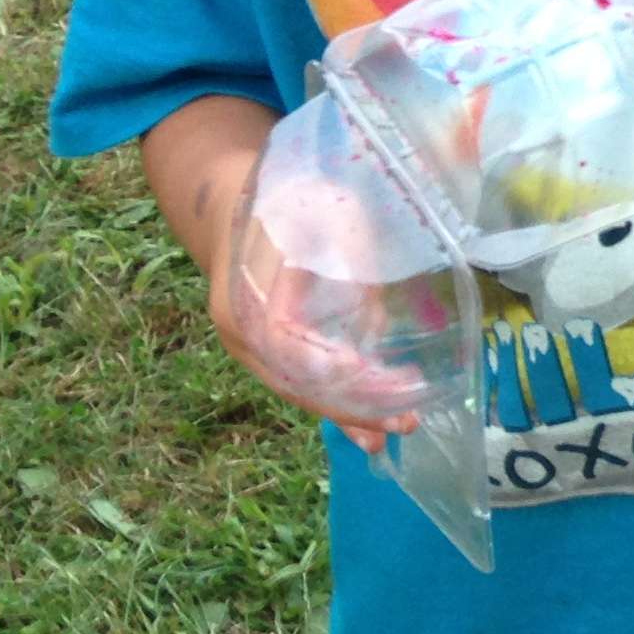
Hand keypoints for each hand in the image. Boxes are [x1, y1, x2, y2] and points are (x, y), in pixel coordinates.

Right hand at [207, 177, 424, 454]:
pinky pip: (297, 381)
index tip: (387, 384)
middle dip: (349, 406)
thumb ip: (349, 250)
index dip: (336, 369)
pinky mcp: (264, 349)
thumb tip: (383, 305)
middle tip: (403, 423)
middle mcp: (240, 331)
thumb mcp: (321, 207)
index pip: (291, 347)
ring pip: (296, 389)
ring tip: (389, 436)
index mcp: (246, 294)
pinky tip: (367, 428)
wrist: (230, 198)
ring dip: (345, 415)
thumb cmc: (286, 197)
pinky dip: (333, 404)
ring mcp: (247, 344)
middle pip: (294, 380)